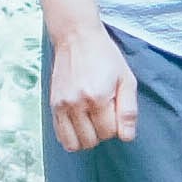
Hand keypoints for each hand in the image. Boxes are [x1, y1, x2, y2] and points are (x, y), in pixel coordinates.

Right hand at [44, 23, 139, 151]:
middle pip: (92, 140)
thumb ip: (129, 110)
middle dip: (102, 133)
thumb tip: (126, 137)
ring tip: (92, 122)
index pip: (110, 132)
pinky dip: (71, 137)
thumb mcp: (126, 79)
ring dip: (86, 138)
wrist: (76, 37)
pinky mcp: (53, 105)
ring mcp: (62, 106)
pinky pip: (60, 136)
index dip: (117, 126)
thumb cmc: (105, 57)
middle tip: (105, 114)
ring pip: (74, 144)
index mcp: (98, 97)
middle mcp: (77, 104)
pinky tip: (79, 124)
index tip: (116, 110)